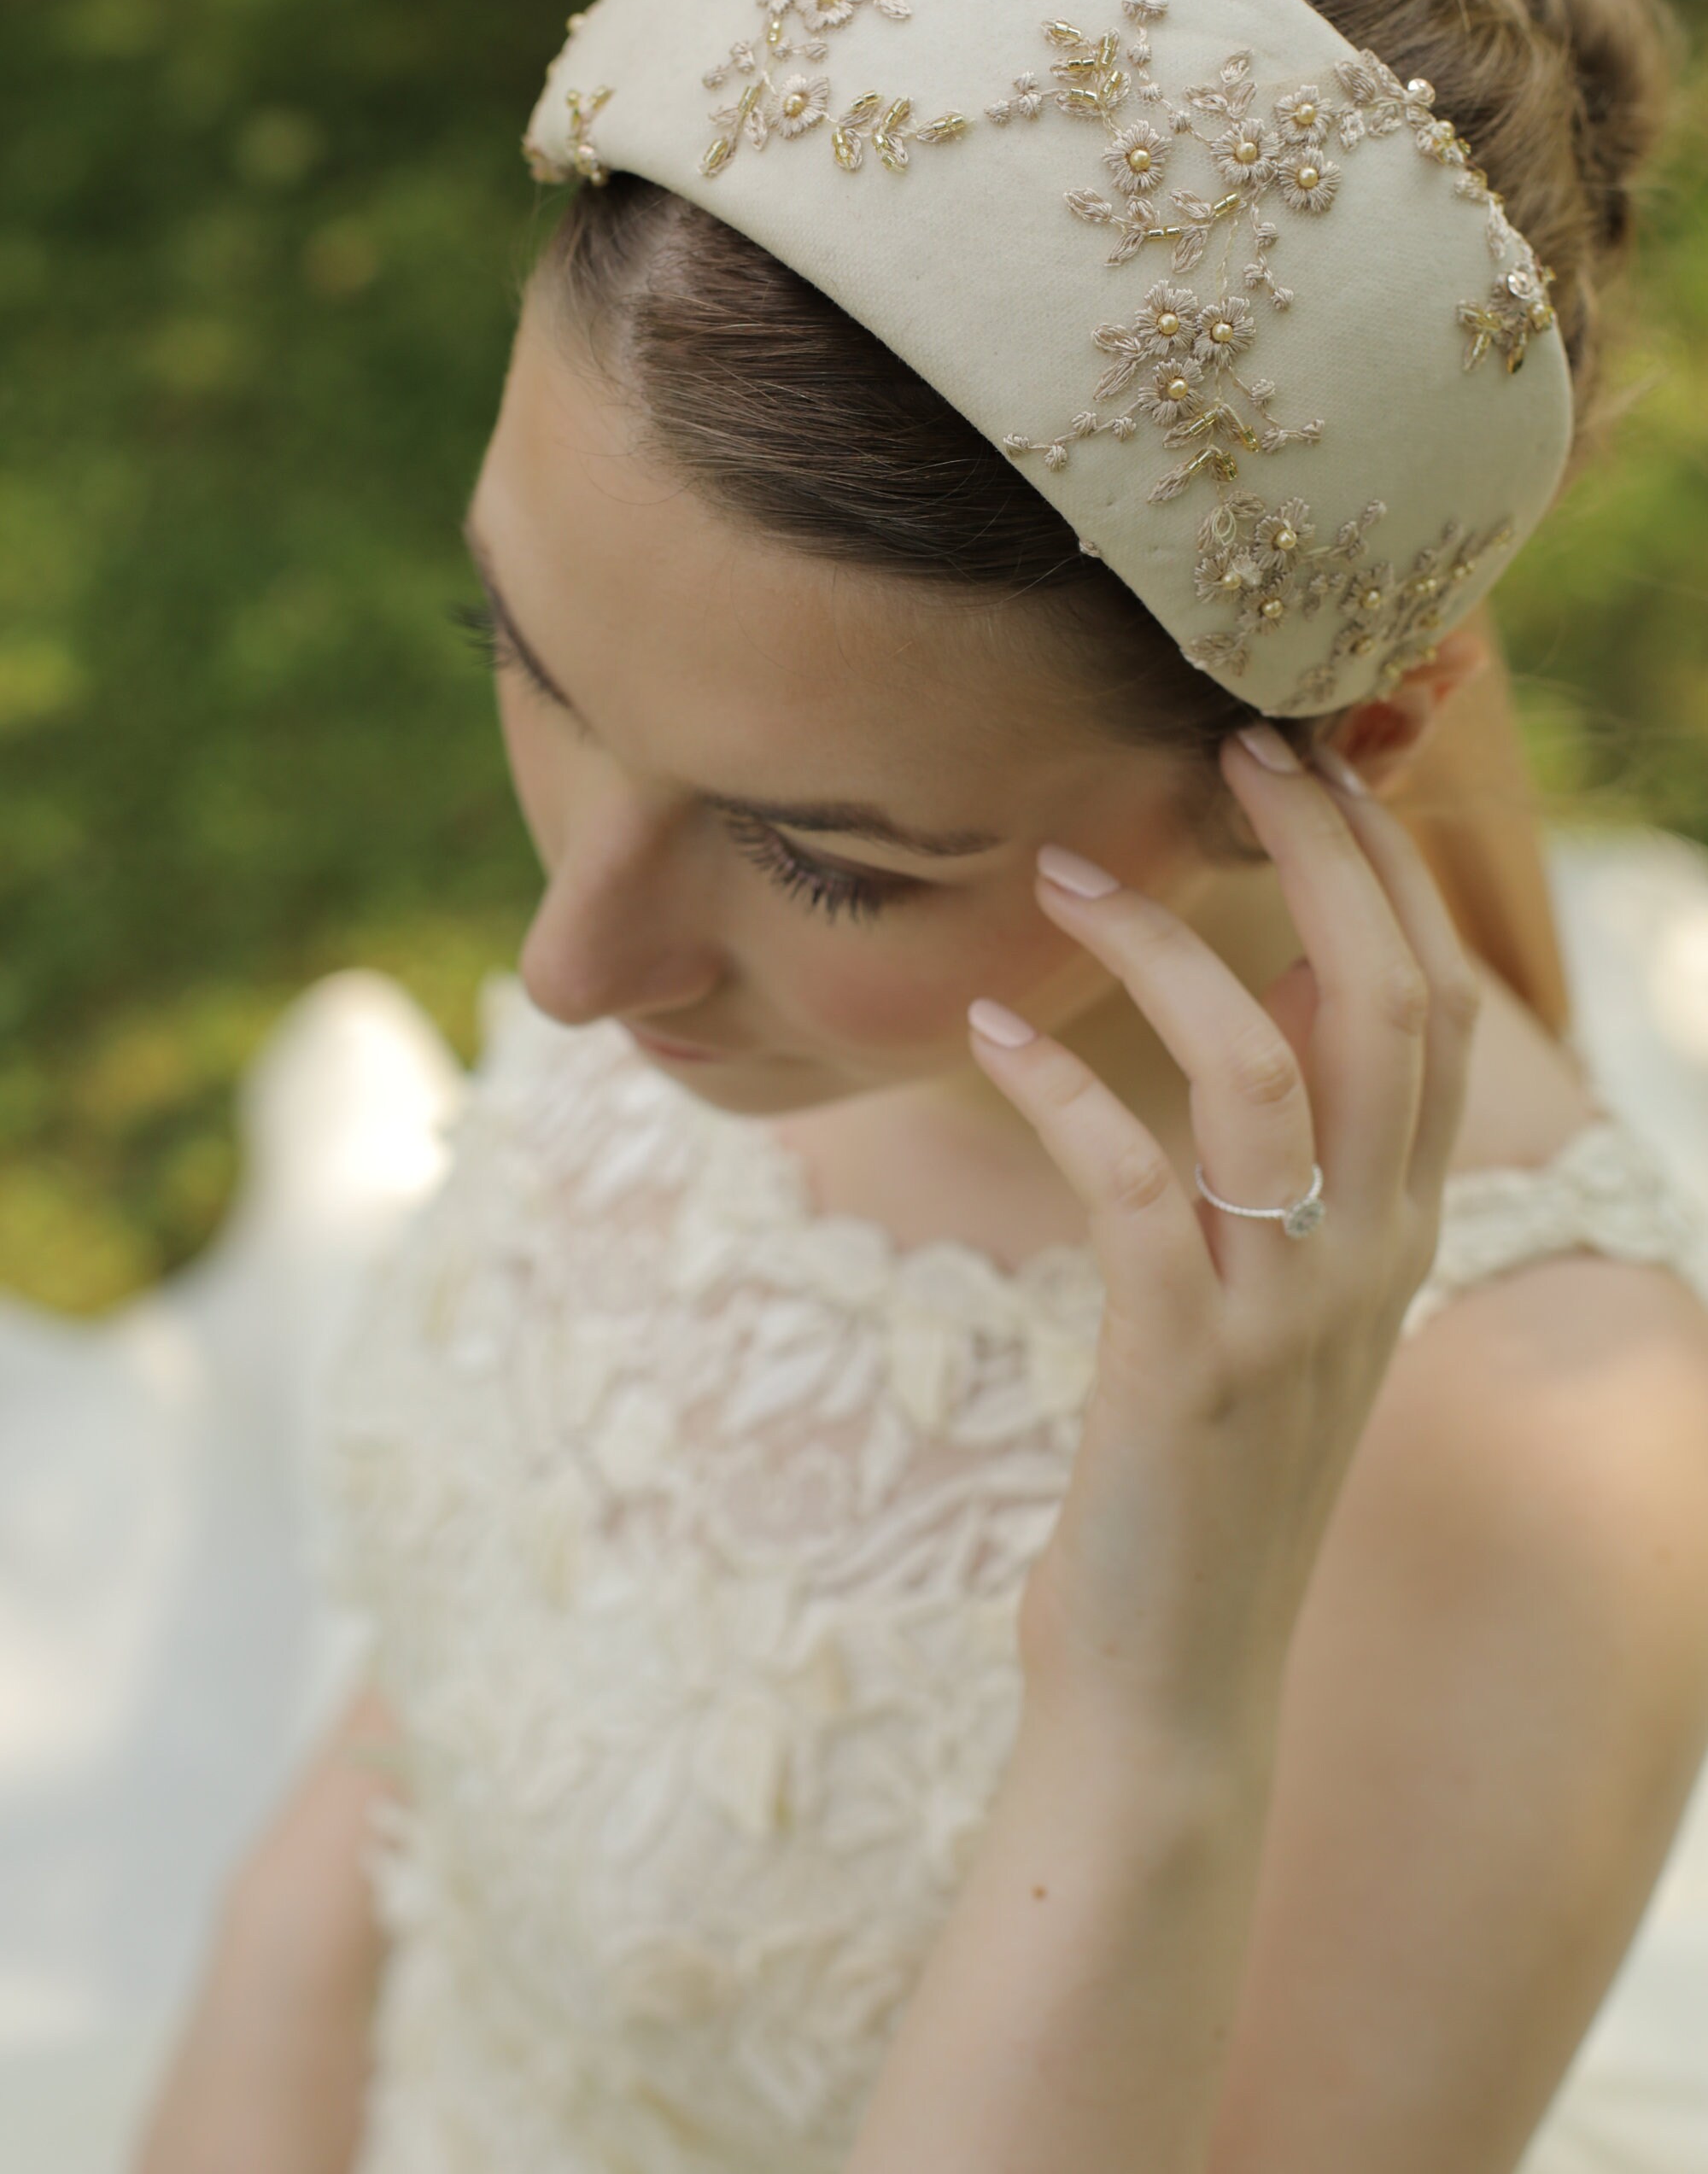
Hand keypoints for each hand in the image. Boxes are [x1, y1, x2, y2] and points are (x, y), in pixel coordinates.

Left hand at [968, 722, 1480, 1747]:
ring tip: (1065, 870)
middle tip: (1233, 741)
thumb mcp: (1277, 1310)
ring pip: (1267, 1072)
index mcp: (1400, 1232)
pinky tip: (990, 1030)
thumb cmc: (1195, 1480)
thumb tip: (1276, 1008)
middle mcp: (1372, 1258)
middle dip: (1321, 853)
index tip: (1313, 761)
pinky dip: (1061, 1089)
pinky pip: (1132, 1185)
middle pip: (1390, 1004)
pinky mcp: (1182, 1368)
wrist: (1168, 1691)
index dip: (1385, 871)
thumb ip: (1296, 1176)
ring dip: (1165, 949)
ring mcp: (1287, 1316)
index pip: (1433, 1009)